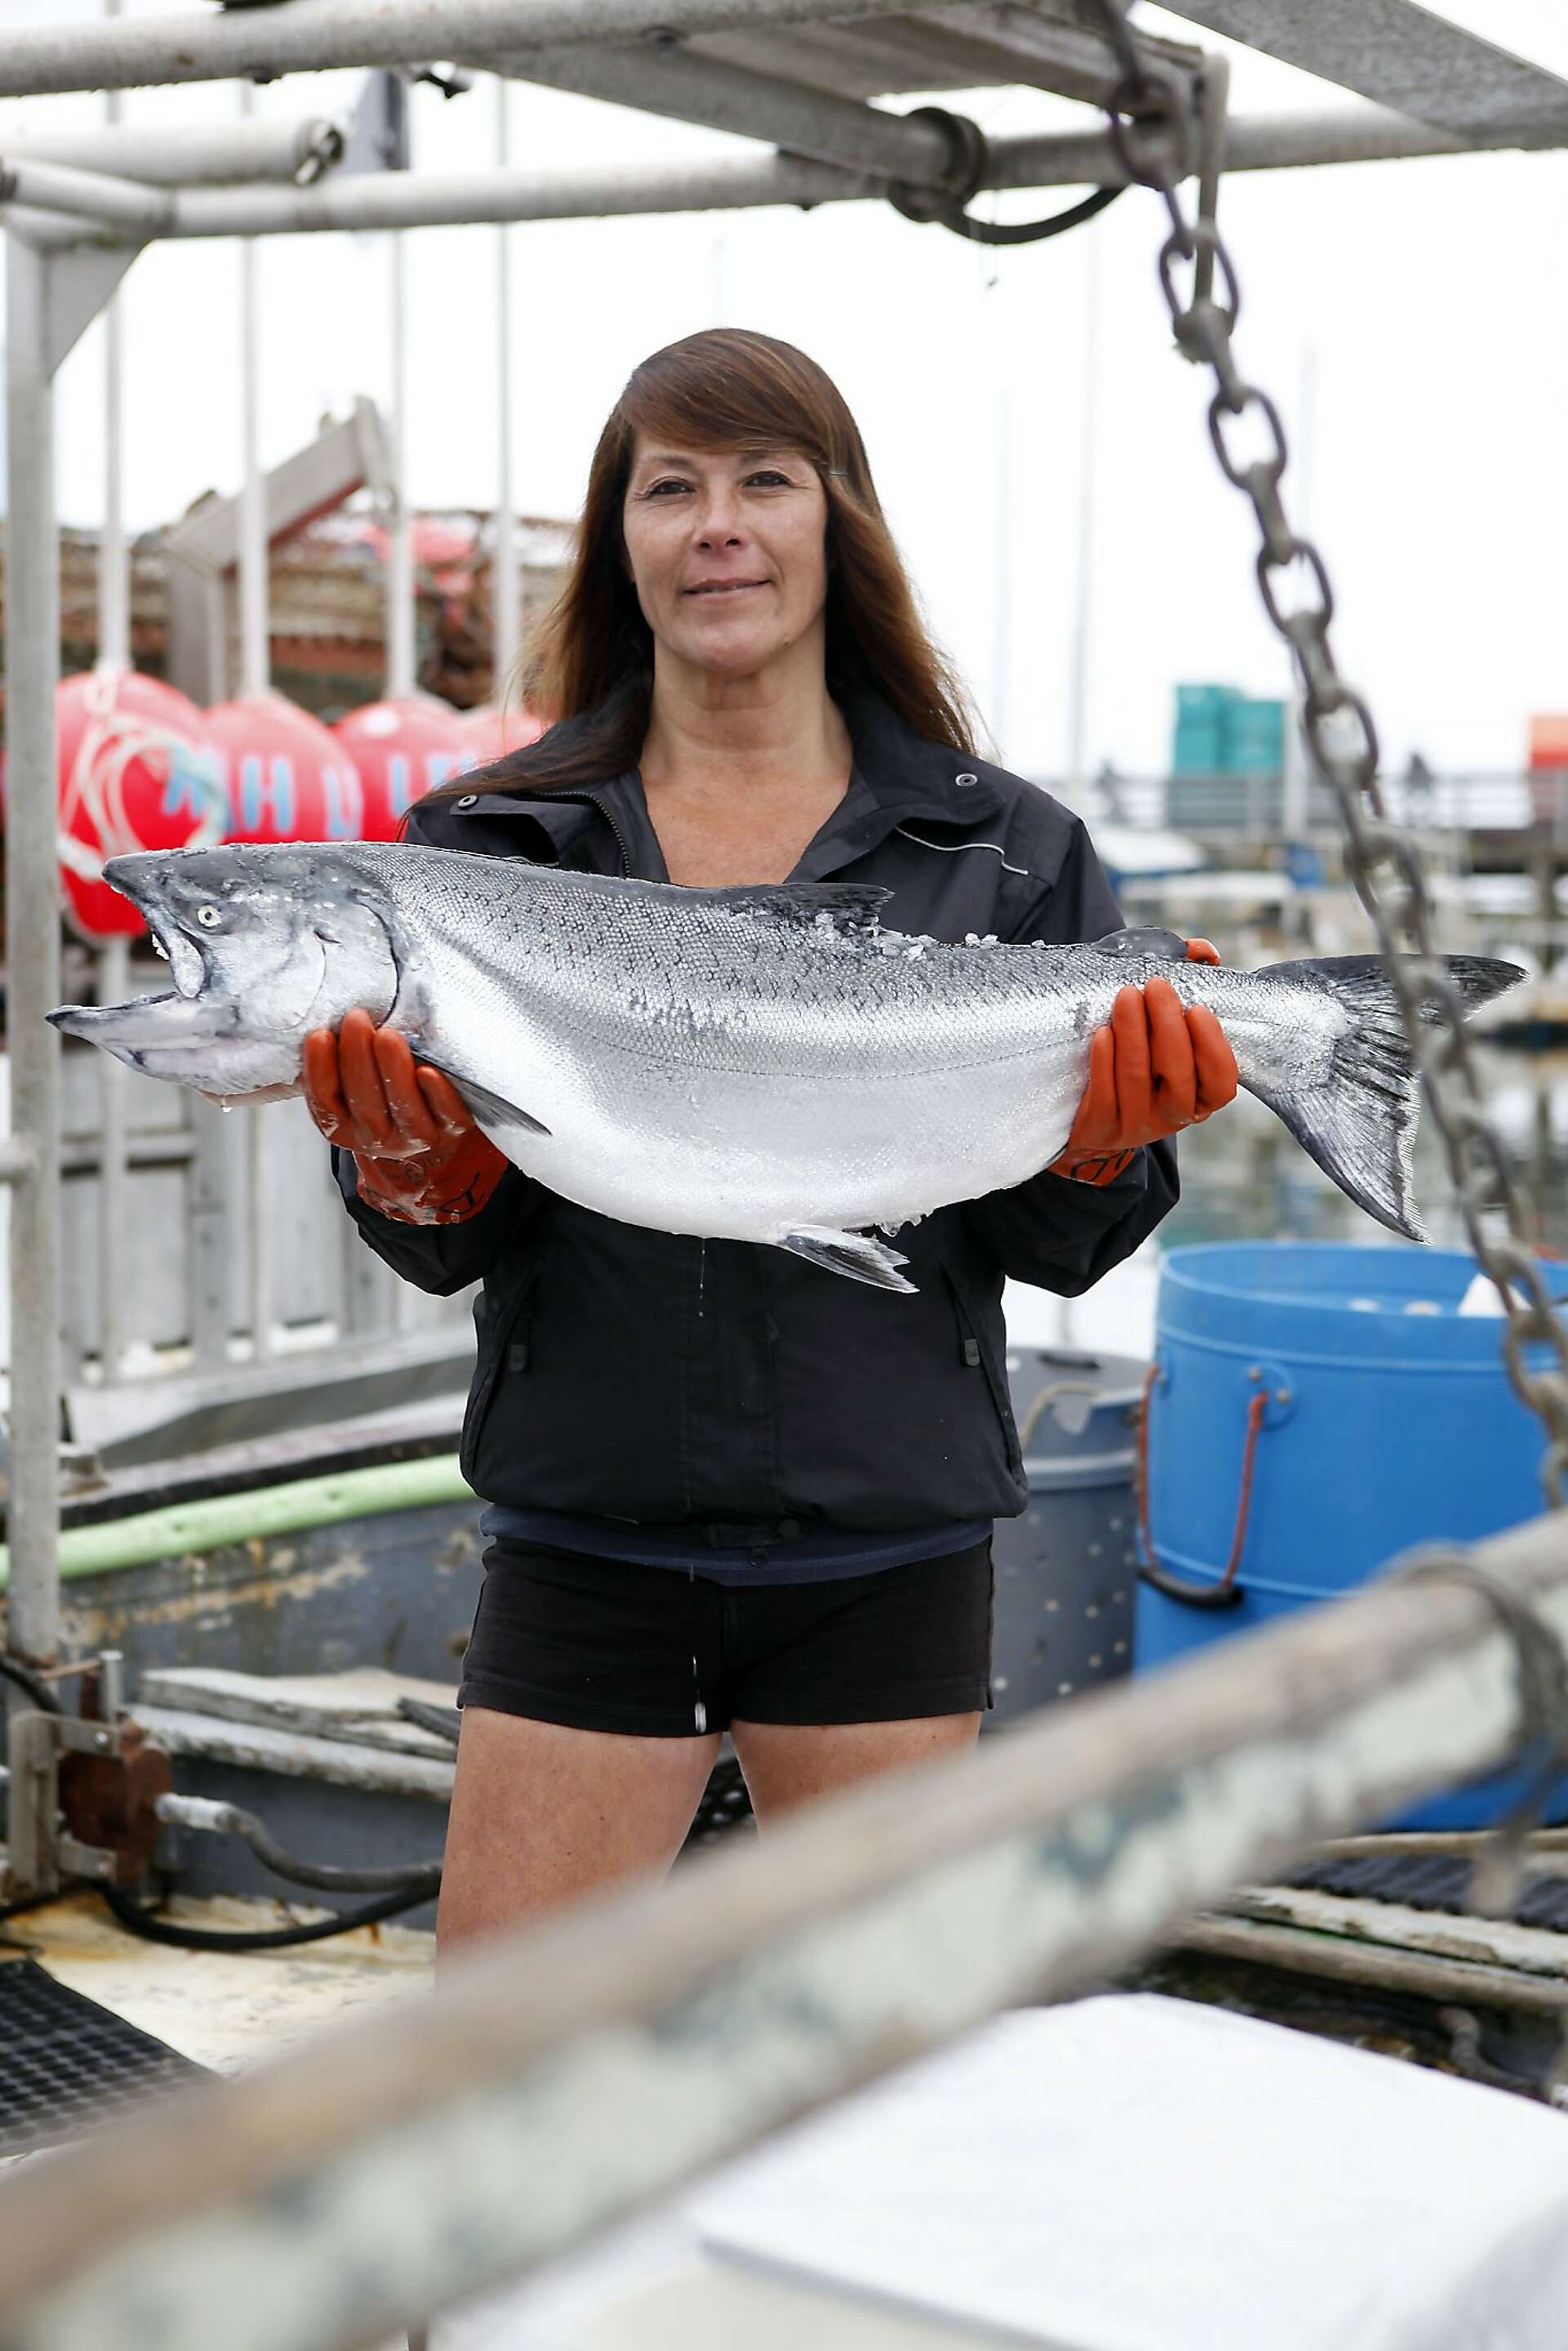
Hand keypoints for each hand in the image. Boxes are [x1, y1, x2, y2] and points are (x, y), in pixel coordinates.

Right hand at [302, 1009, 507, 1225]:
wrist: (437, 1124)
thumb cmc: (388, 1090)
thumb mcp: (358, 1080)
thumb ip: (343, 1059)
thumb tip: (327, 1017)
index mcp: (346, 1125)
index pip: (326, 1102)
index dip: (319, 1070)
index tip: (319, 1034)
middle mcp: (379, 1137)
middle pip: (364, 1104)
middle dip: (357, 1059)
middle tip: (356, 1019)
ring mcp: (416, 1136)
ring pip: (403, 1108)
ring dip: (392, 1070)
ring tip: (386, 1034)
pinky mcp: (453, 1127)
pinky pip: (445, 1113)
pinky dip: (437, 1092)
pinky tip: (428, 1071)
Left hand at [1048, 937, 1238, 1185]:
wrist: (1090, 1113)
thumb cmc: (1138, 1057)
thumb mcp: (1166, 1028)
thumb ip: (1190, 984)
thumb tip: (1204, 952)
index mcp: (1199, 1096)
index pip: (1221, 1082)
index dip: (1213, 1047)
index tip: (1197, 1009)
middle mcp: (1173, 1115)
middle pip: (1178, 1074)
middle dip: (1167, 1026)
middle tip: (1156, 986)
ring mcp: (1137, 1125)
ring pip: (1137, 1079)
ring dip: (1133, 1033)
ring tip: (1127, 995)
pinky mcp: (1102, 1127)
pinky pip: (1105, 1095)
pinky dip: (1104, 1061)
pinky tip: (1103, 1032)